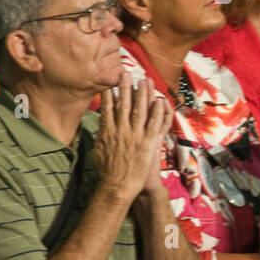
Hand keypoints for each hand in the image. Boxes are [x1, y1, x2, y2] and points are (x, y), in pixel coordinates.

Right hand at [96, 74, 172, 203]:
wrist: (118, 186)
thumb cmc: (107, 171)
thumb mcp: (99, 150)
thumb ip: (100, 135)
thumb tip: (99, 125)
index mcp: (107, 131)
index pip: (108, 108)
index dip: (110, 94)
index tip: (110, 82)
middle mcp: (121, 130)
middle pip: (123, 104)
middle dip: (125, 87)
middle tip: (125, 73)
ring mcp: (135, 136)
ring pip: (140, 110)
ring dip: (142, 94)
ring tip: (144, 81)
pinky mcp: (148, 143)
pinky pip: (155, 124)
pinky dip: (158, 112)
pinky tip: (160, 101)